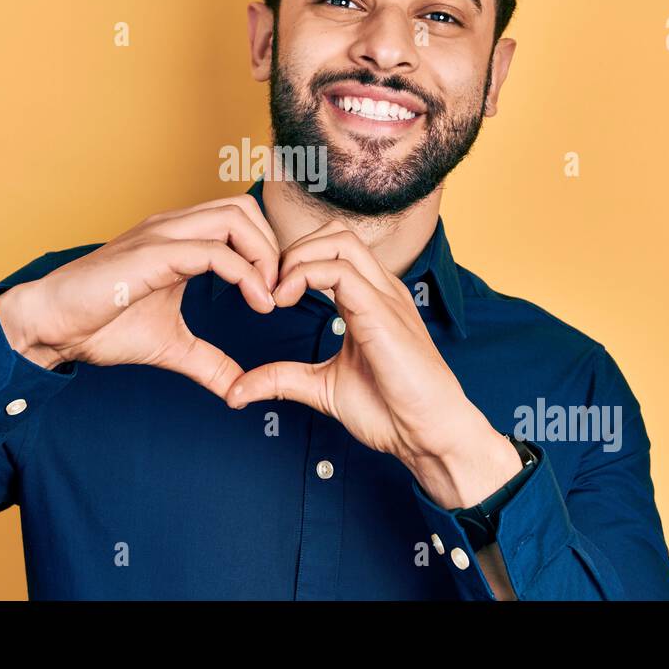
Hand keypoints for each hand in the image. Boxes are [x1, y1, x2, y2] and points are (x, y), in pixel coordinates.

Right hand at [2, 194, 279, 397]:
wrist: (51, 325)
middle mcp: (172, 227)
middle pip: (245, 207)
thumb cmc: (100, 326)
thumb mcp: (170, 345)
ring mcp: (161, 235)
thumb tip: (239, 388)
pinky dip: (244, 273)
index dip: (267, 252)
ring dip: (264, 256)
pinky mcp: (152, 255)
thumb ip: (208, 362)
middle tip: (278, 294)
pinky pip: (213, 251)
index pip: (239, 219)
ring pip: (234, 217)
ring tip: (268, 298)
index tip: (276, 296)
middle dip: (273, 247)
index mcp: (178, 239)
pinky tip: (256, 303)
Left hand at [222, 219, 520, 507]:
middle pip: (333, 233)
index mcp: (369, 300)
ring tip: (275, 294)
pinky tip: (284, 302)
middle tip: (267, 289)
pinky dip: (303, 276)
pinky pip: (341, 272)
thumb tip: (238, 390)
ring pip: (337, 240)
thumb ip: (283, 378)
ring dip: (296, 258)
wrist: (429, 435)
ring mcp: (384, 297)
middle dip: (291, 250)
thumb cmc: (391, 411)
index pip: (330, 250)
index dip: (293, 262)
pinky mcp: (383, 313)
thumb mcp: (323, 388)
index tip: (267, 296)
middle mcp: (379, 289)